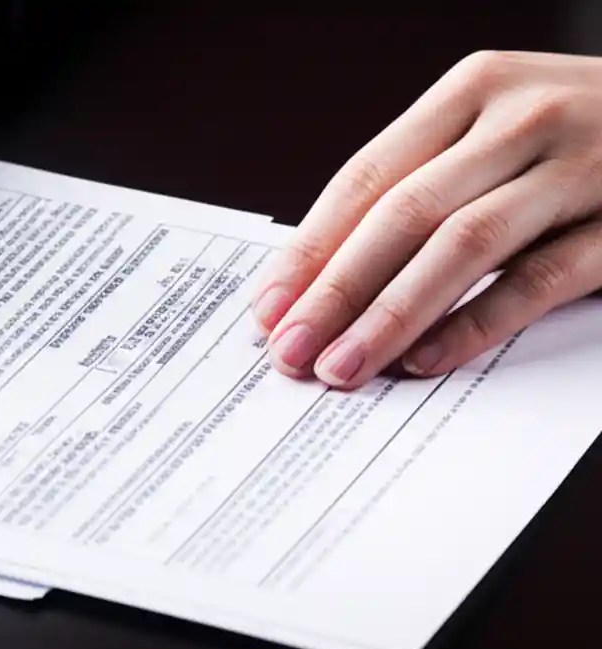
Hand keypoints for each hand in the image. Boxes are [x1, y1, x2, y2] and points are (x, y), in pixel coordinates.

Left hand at [251, 51, 601, 387]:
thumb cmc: (580, 136)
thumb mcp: (497, 132)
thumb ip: (423, 184)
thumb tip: (322, 273)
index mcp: (472, 90)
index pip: (366, 177)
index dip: (311, 249)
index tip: (268, 307)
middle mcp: (521, 117)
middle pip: (403, 213)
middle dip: (336, 291)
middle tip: (291, 350)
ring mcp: (579, 167)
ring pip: (462, 246)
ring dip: (390, 314)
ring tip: (342, 367)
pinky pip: (538, 280)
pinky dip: (474, 323)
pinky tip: (425, 359)